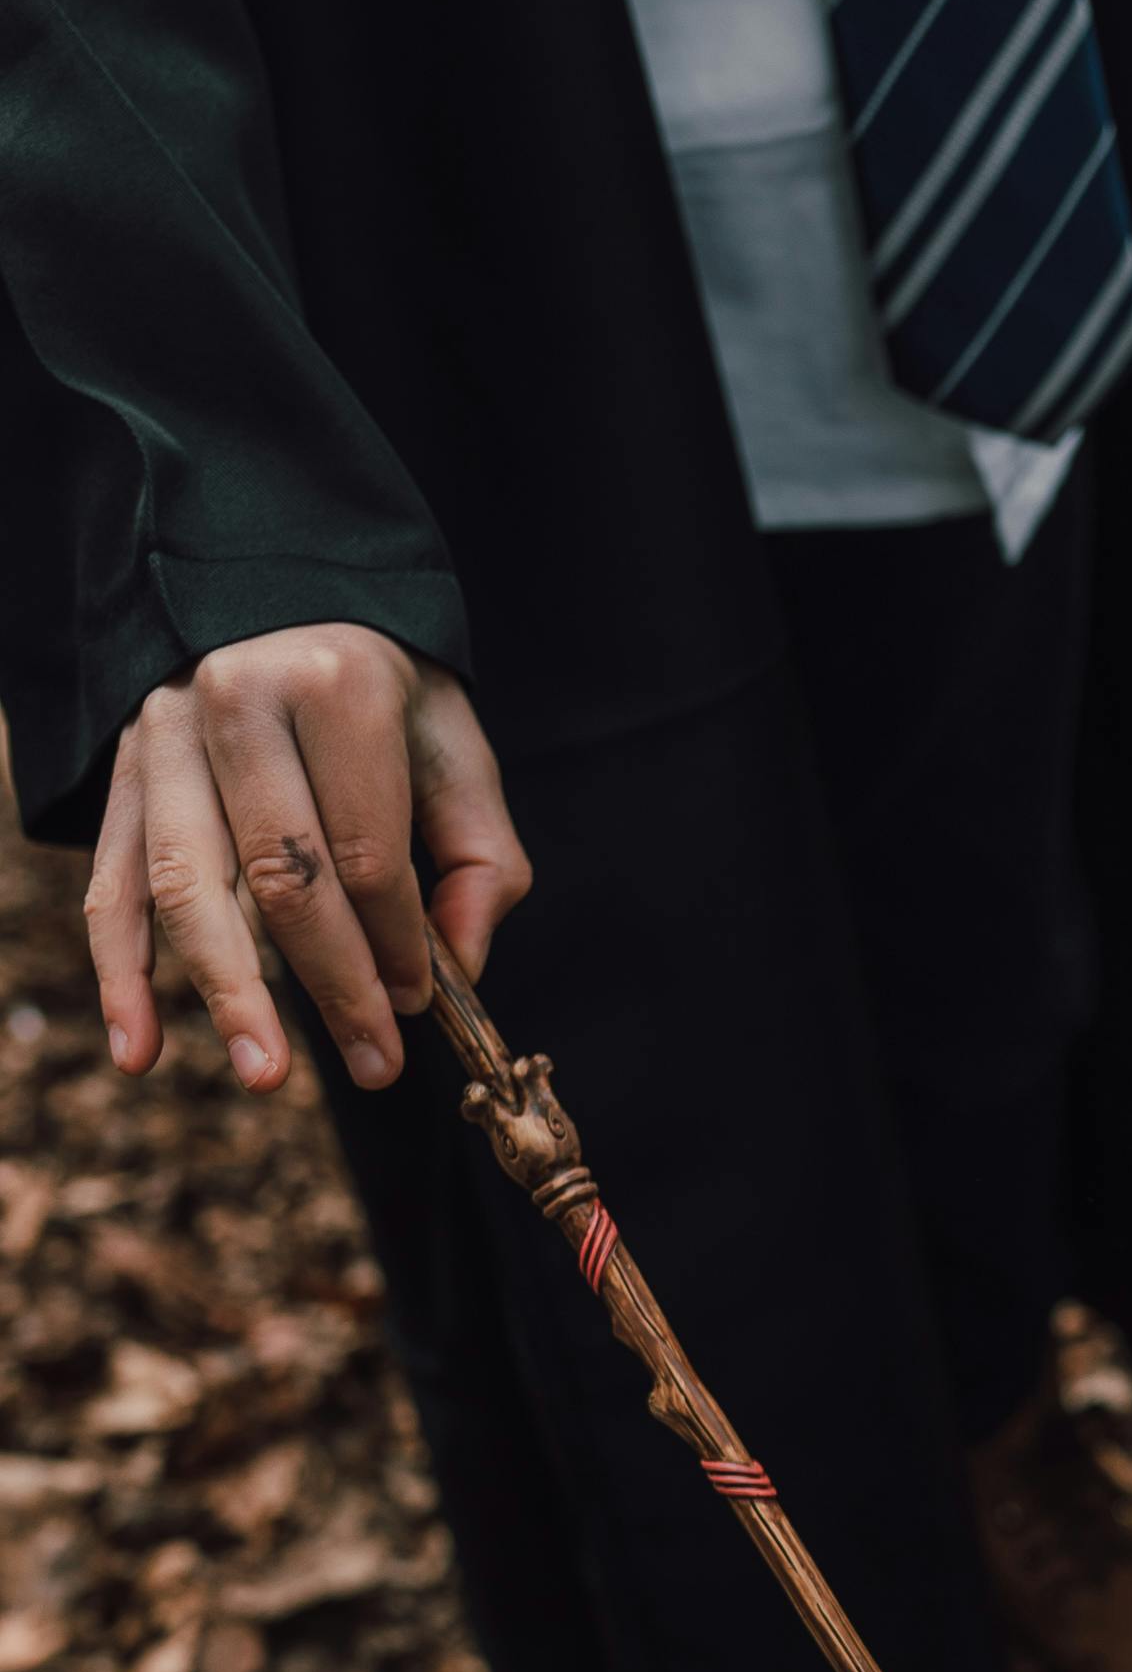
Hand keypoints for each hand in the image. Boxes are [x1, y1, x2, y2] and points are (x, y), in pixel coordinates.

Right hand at [86, 626, 529, 1094]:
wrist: (275, 597)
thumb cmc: (378, 689)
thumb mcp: (452, 745)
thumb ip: (479, 856)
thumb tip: (459, 969)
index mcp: (332, 687)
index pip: (364, 848)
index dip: (394, 939)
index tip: (418, 1005)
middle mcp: (236, 704)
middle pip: (280, 877)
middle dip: (332, 984)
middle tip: (375, 1066)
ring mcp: (164, 738)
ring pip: (187, 888)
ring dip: (225, 994)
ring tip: (265, 1074)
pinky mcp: (122, 776)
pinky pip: (111, 886)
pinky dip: (121, 975)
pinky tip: (138, 1049)